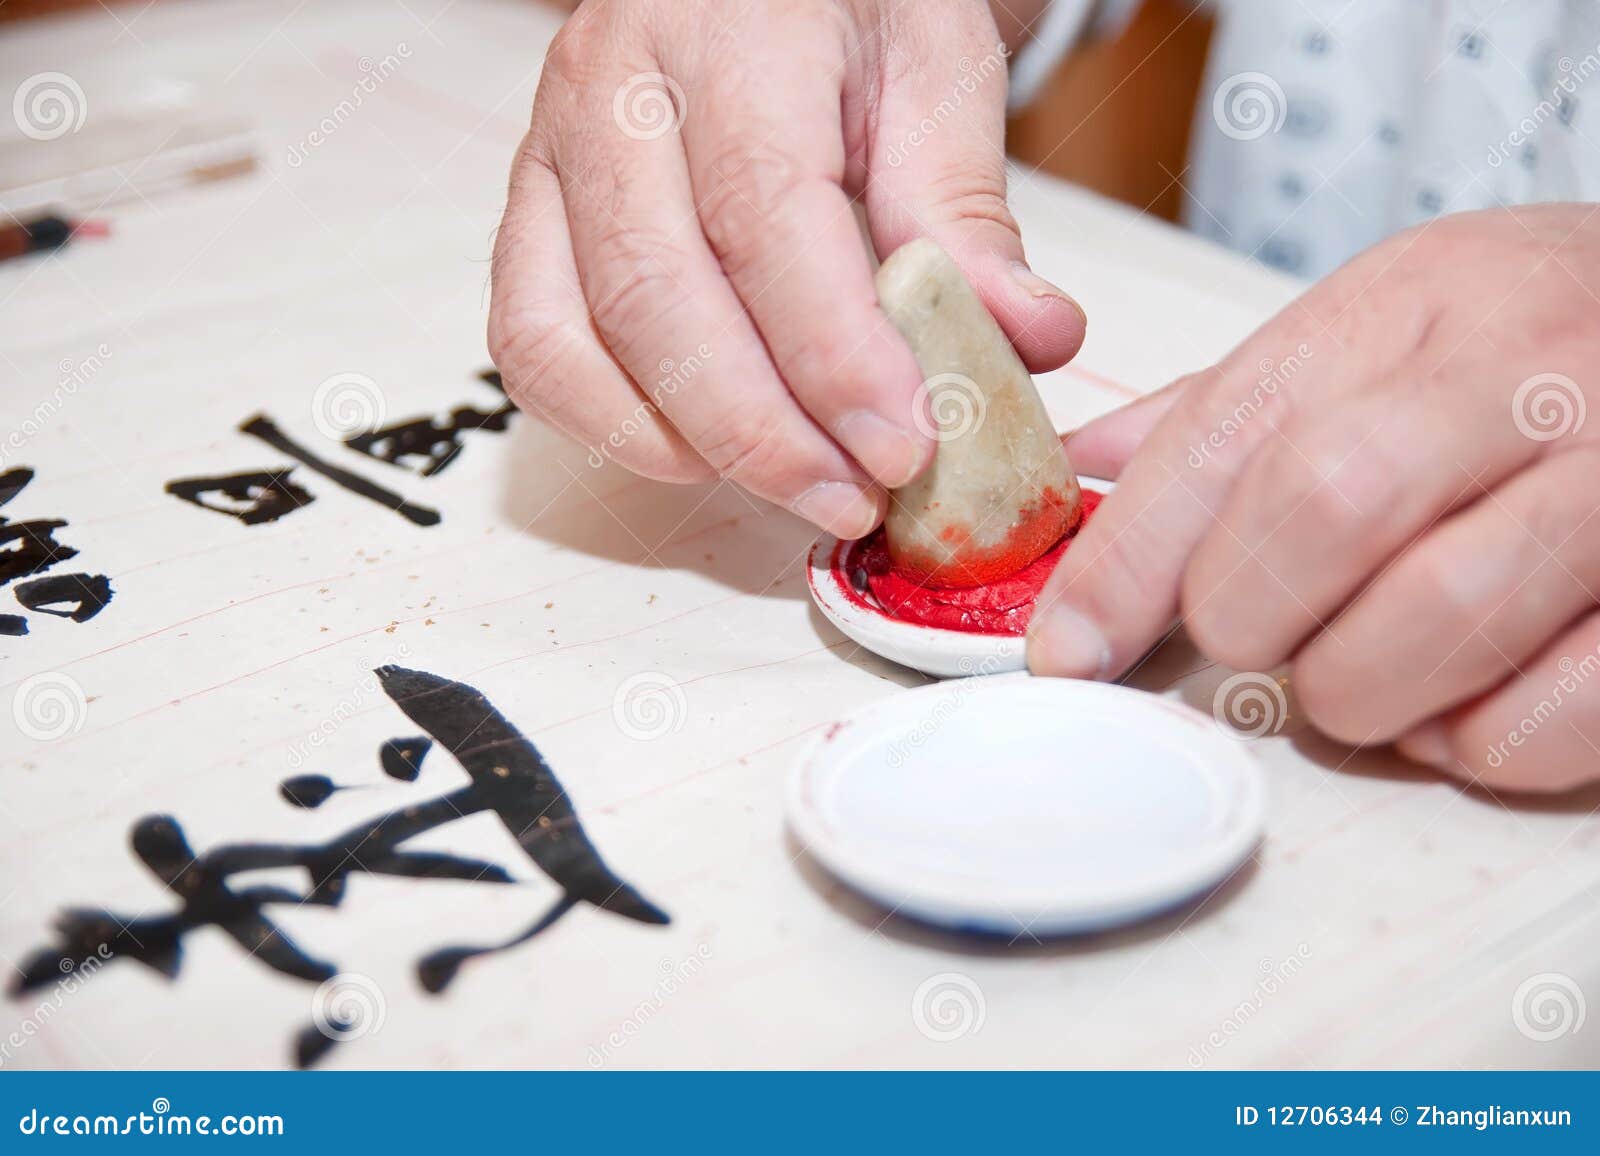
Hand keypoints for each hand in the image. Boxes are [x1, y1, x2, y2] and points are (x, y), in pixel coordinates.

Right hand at [489, 0, 1084, 539]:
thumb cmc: (854, 9)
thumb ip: (968, 209)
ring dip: (684, 442)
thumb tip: (1027, 338)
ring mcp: (550, 152)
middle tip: (854, 499)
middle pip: (654, 293)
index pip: (763, 214)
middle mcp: (612, 86)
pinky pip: (532, 346)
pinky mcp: (528, 214)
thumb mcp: (940, 69)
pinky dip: (609, 423)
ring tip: (794, 483)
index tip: (902, 445)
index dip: (830, 351)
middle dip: (761, 431)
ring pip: (569, 334)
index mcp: (730, 30)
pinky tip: (705, 449)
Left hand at [1029, 205, 1599, 792]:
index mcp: (1413, 304)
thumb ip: (1232, 406)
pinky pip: (1542, 720)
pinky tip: (1458, 702)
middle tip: (1251, 632)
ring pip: (1434, 624)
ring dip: (1353, 691)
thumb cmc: (1533, 337)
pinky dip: (1470, 744)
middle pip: (1325, 510)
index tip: (1068, 648)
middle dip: (1246, 613)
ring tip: (1355, 669)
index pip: (1228, 434)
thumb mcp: (1381, 323)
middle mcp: (1525, 376)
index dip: (1127, 561)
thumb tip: (1082, 473)